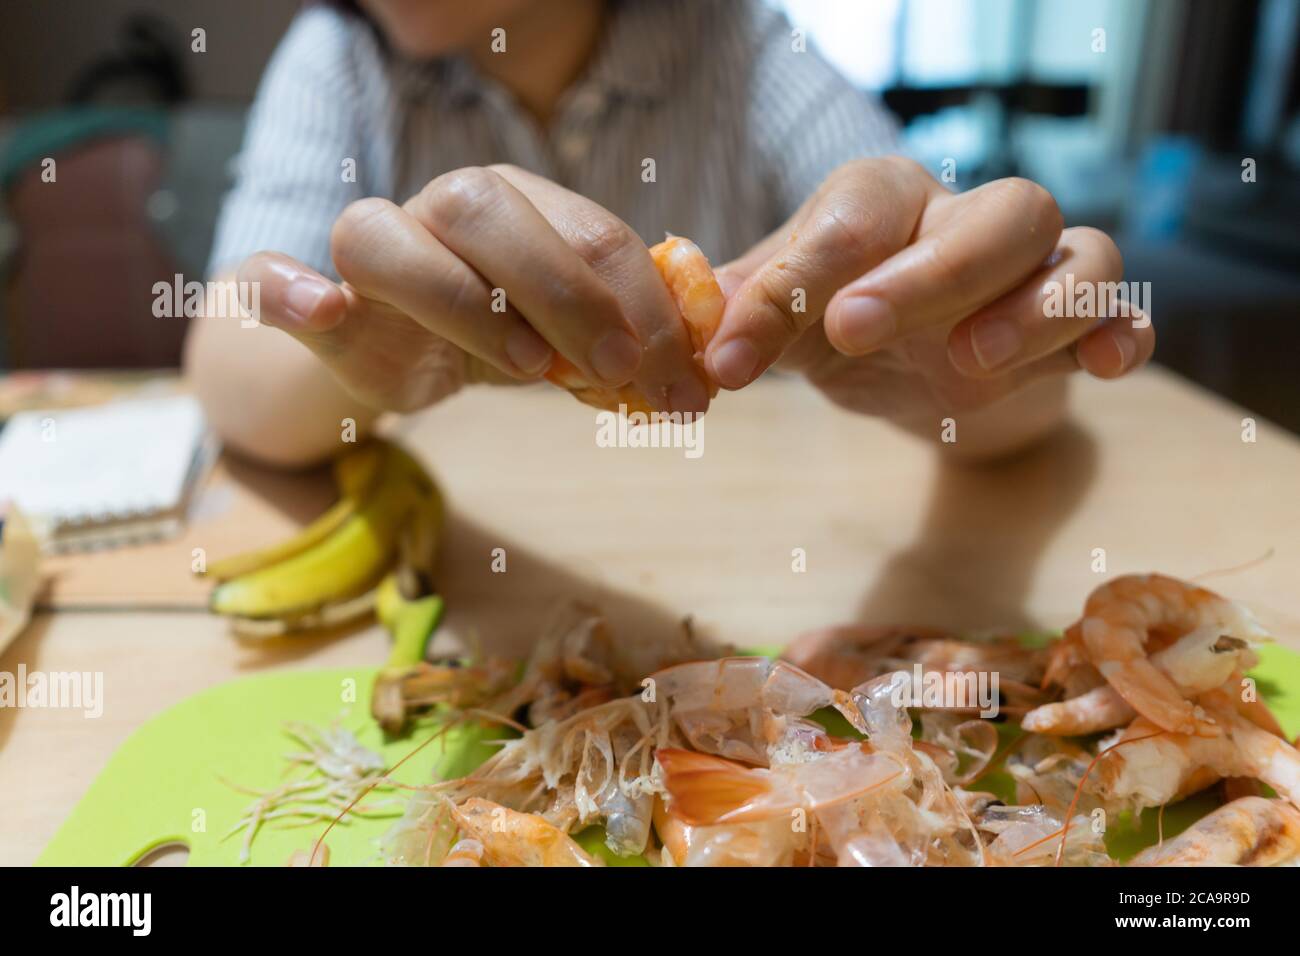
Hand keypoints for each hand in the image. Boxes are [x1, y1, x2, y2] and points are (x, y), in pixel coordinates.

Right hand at [236, 165, 710, 413]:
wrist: (392, 354)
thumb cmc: (497, 339)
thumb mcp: (568, 346)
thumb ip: (622, 349)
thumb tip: (699, 382)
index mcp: (520, 206)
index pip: (591, 233)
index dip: (644, 305)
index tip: (681, 379)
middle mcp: (441, 206)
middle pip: (492, 214)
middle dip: (570, 294)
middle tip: (623, 373)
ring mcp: (371, 243)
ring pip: (392, 237)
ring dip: (465, 301)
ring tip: (528, 367)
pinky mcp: (303, 292)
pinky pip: (268, 274)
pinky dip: (286, 288)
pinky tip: (321, 310)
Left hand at [707, 158, 1151, 427]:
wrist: (907, 365)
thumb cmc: (839, 322)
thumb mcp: (782, 318)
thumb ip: (741, 318)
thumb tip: (692, 346)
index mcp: (885, 201)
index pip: (851, 221)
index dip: (792, 284)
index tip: (733, 357)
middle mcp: (970, 221)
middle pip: (997, 214)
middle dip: (929, 273)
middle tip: (853, 331)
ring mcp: (1035, 274)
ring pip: (1082, 255)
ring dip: (1036, 307)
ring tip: (969, 361)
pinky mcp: (1075, 331)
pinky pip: (1121, 313)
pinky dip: (1122, 331)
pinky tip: (1108, 362)